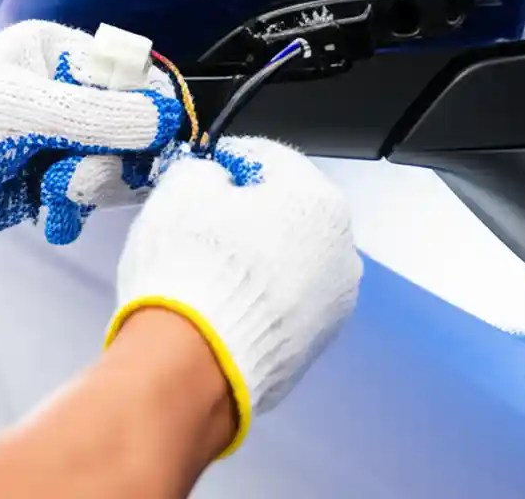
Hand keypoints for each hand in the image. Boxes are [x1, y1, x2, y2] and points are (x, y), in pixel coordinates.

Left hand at [0, 20, 181, 243]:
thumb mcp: (26, 113)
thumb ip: (102, 116)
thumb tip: (167, 118)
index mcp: (56, 54)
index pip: (130, 75)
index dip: (148, 110)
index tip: (151, 142)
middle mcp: (62, 95)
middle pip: (131, 127)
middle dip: (111, 158)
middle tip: (77, 176)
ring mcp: (55, 140)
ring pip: (113, 166)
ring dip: (90, 188)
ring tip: (55, 195)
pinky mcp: (46, 181)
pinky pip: (88, 198)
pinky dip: (73, 211)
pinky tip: (48, 214)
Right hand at [107, 137, 362, 455]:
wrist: (191, 364)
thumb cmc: (191, 268)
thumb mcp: (182, 189)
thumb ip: (204, 171)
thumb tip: (212, 181)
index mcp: (318, 201)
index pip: (272, 160)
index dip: (231, 160)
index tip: (205, 170)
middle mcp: (341, 251)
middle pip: (289, 214)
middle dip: (250, 213)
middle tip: (203, 221)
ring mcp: (334, 304)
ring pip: (291, 263)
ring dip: (259, 259)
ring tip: (210, 270)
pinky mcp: (315, 345)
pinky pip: (287, 305)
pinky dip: (262, 299)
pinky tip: (223, 306)